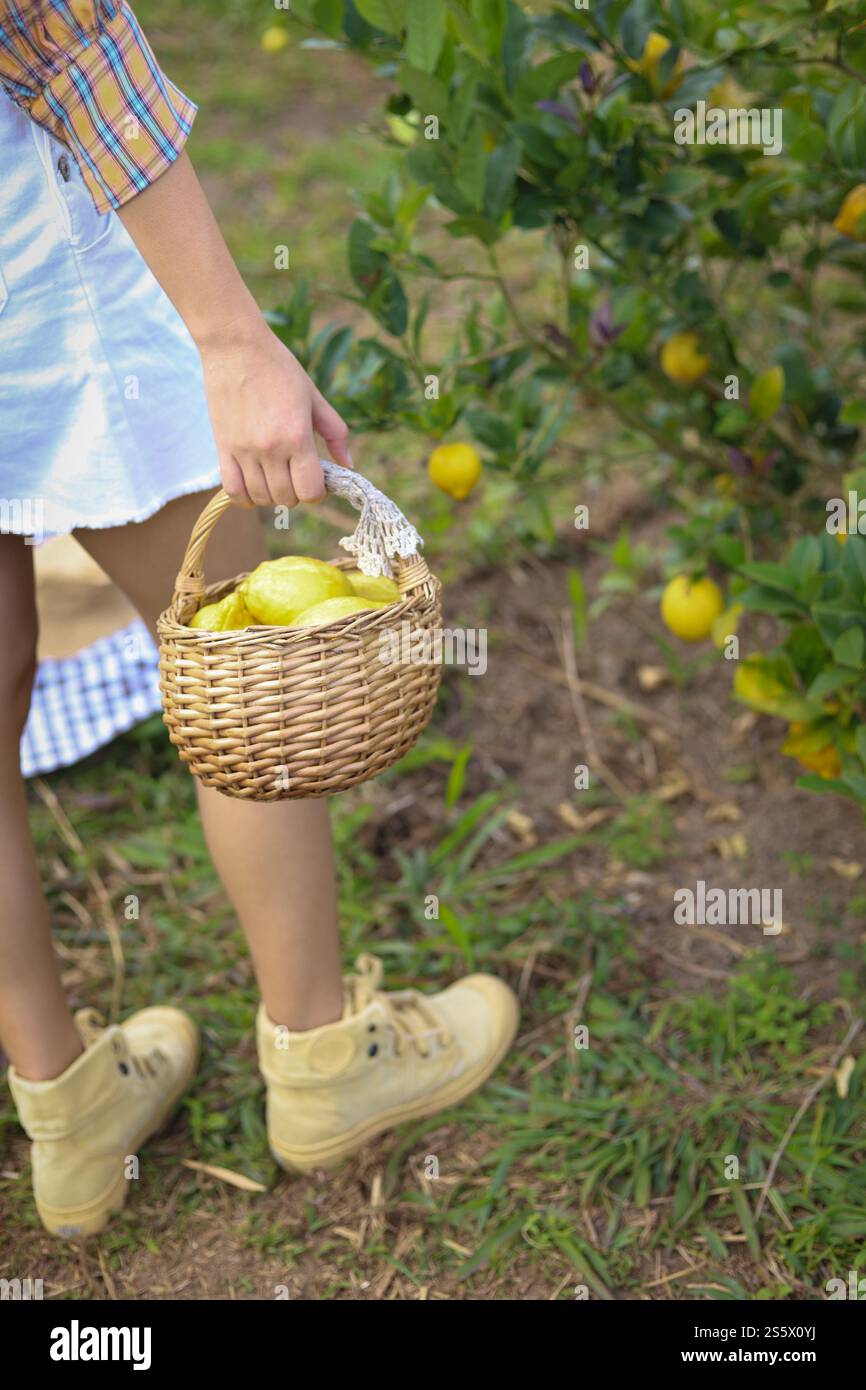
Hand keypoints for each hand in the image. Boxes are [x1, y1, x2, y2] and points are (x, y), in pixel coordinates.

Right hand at [199, 321, 351, 507]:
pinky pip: (233, 491)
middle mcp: (270, 449)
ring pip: (261, 498)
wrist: (236, 348)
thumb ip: (335, 433)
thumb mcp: (315, 398)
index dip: (317, 492)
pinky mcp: (223, 448)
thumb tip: (348, 464)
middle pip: (287, 498)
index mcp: (297, 437)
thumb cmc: (280, 369)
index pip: (310, 491)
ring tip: (276, 476)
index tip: (315, 478)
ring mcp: (244, 451)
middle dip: (296, 493)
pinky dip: (245, 497)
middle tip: (296, 474)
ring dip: (272, 495)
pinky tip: (254, 484)